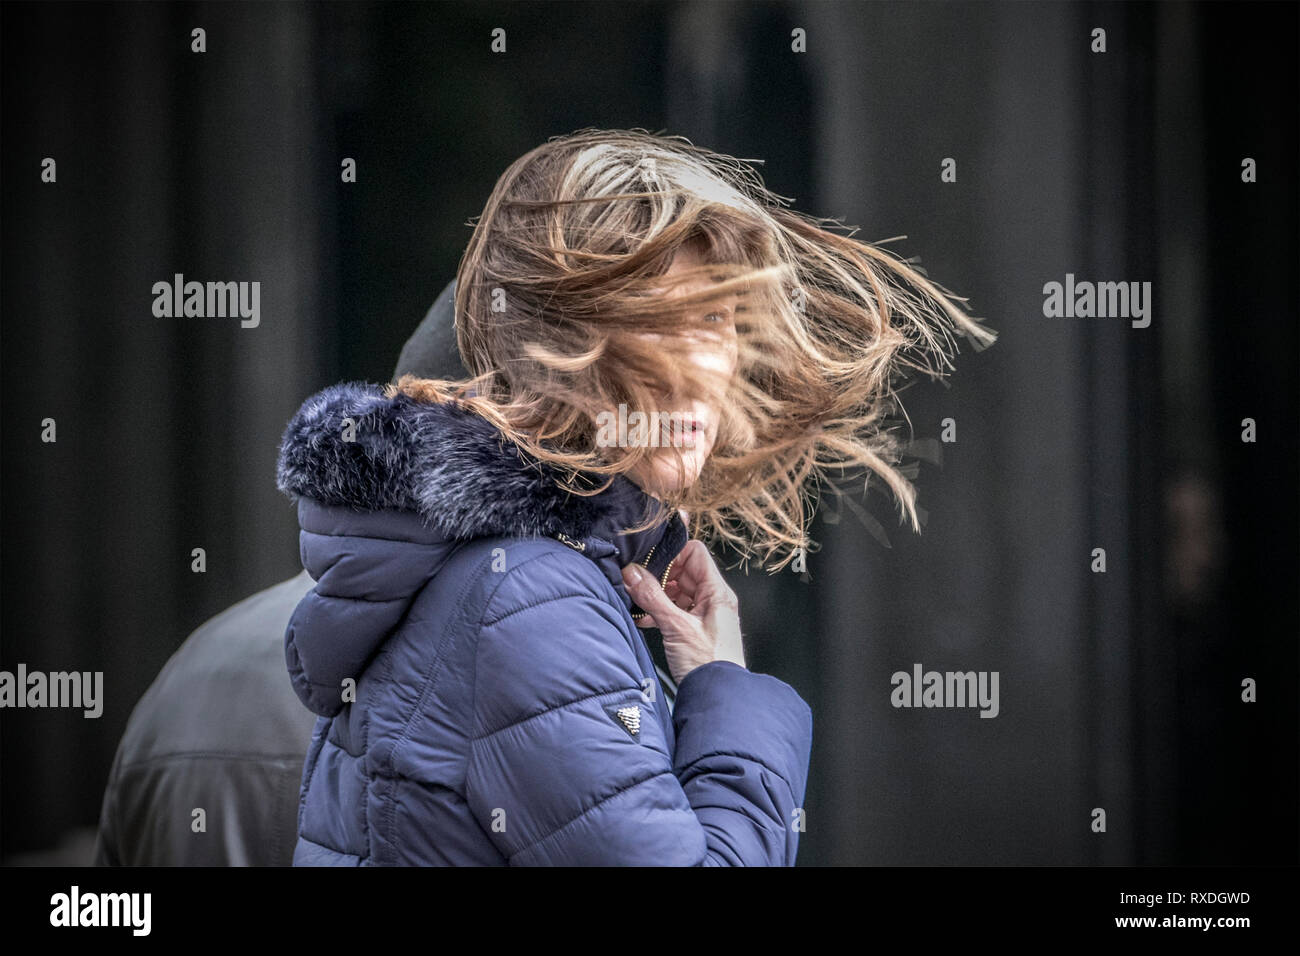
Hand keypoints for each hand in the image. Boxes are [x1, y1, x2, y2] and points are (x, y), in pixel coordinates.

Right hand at [621, 539, 745, 683]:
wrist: (717, 697)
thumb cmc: (709, 665)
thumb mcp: (676, 627)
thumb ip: (653, 597)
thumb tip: (633, 573)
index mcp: (717, 592)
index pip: (695, 553)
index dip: (672, 554)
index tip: (650, 563)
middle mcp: (713, 600)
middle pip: (682, 572)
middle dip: (658, 577)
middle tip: (637, 584)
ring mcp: (704, 615)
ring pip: (676, 592)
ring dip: (656, 596)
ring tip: (638, 603)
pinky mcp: (694, 630)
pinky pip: (674, 611)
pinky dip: (658, 612)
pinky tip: (644, 620)